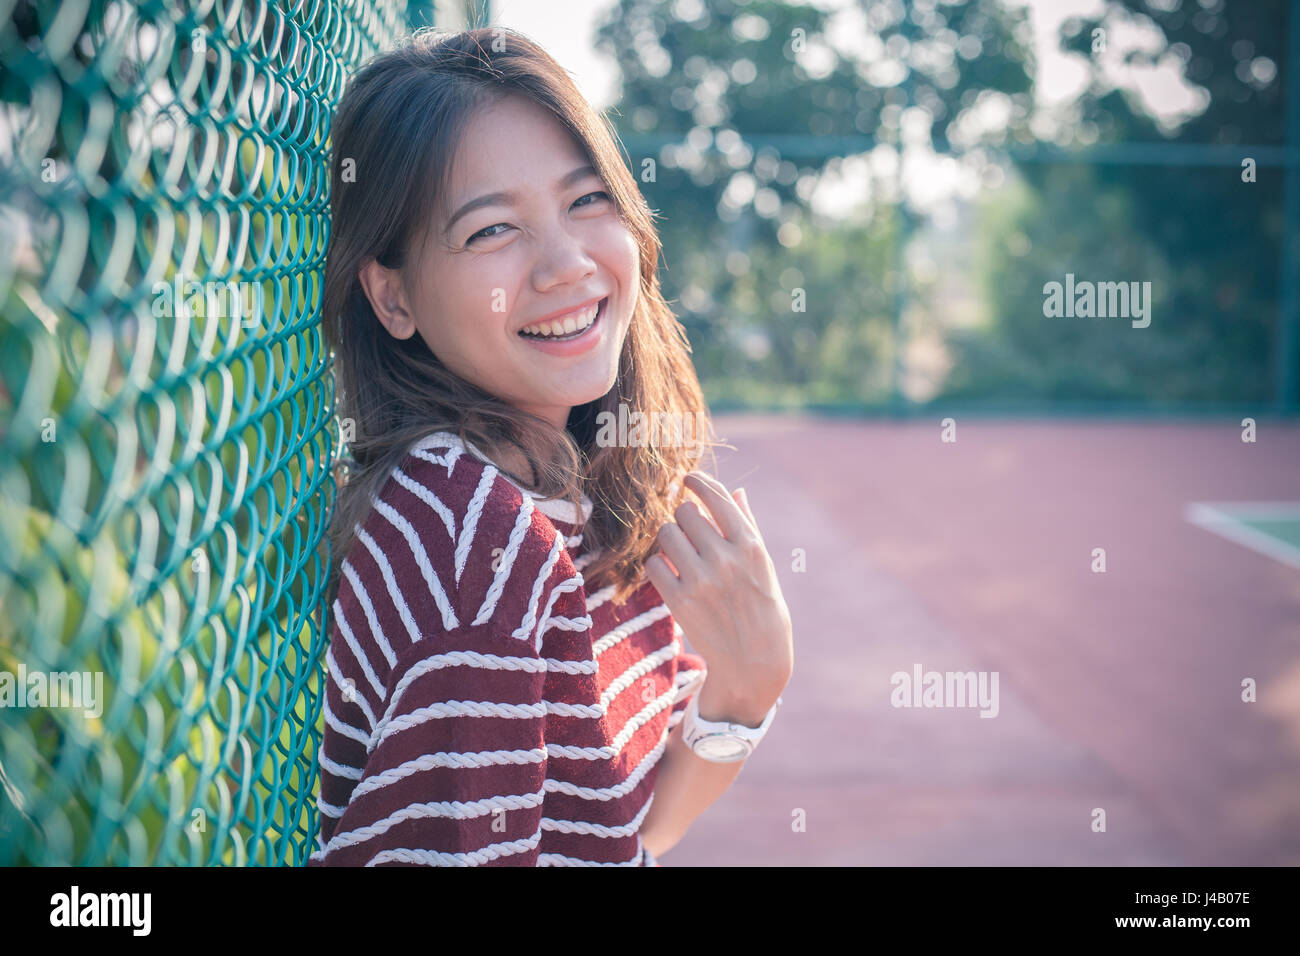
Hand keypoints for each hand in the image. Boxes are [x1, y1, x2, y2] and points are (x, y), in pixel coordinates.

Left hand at [645, 471, 793, 725]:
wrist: (754, 661)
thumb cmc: (762, 608)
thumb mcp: (764, 566)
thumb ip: (748, 525)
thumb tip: (738, 491)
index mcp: (751, 545)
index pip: (717, 497)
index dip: (697, 482)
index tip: (687, 479)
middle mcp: (726, 558)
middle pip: (685, 512)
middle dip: (682, 517)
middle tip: (687, 531)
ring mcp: (702, 580)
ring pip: (665, 533)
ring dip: (667, 539)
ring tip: (677, 553)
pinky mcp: (680, 601)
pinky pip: (652, 564)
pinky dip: (657, 565)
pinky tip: (668, 573)